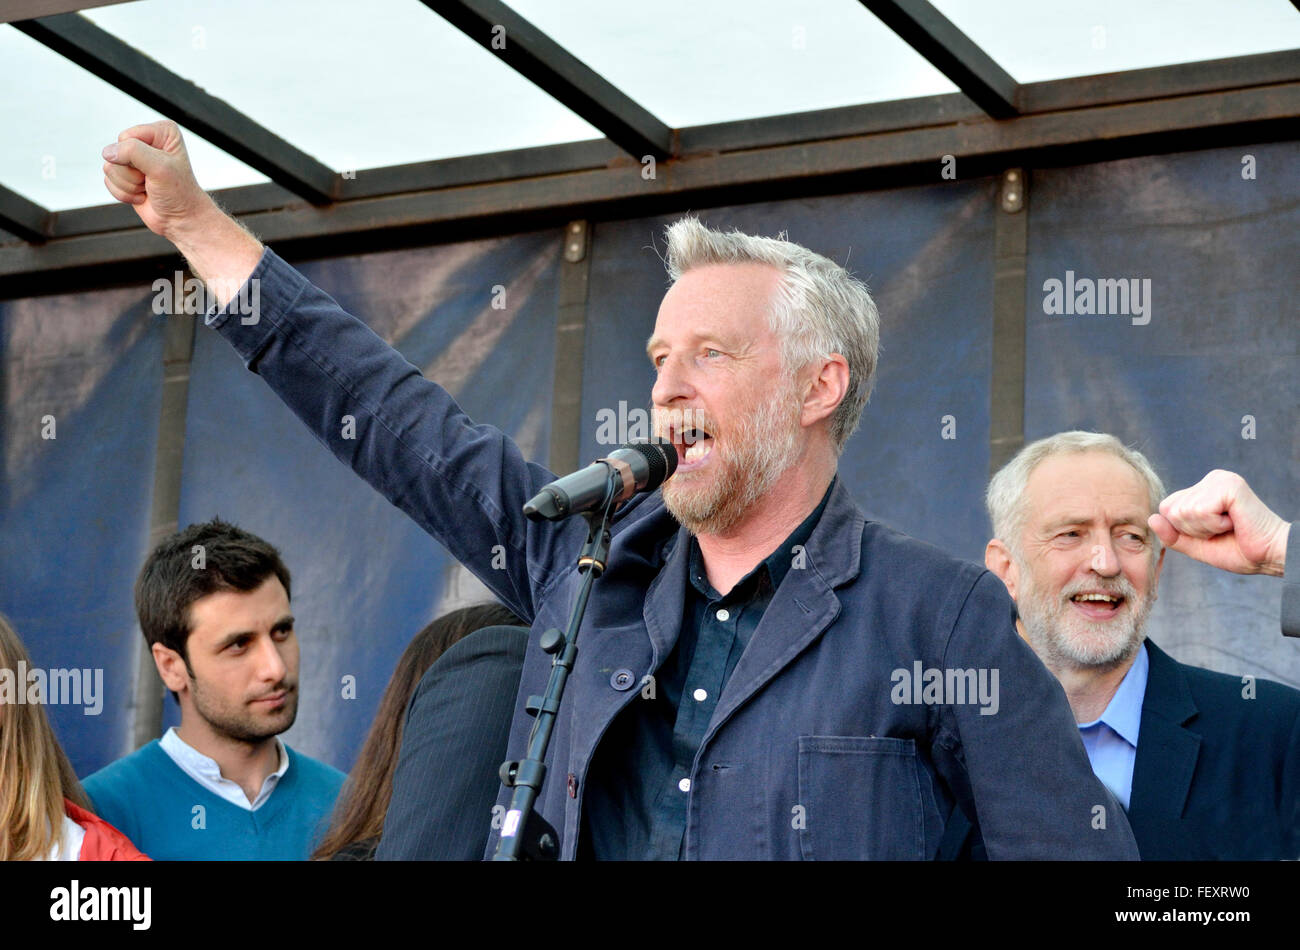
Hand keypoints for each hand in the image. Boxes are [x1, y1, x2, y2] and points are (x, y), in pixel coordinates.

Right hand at [102, 120, 213, 239]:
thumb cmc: (178, 193)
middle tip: (152, 180)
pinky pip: (108, 181)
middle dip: (132, 173)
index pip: (127, 137)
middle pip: (116, 152)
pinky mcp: (126, 175)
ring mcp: (135, 159)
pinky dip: (124, 193)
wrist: (180, 220)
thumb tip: (107, 152)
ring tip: (148, 188)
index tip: (158, 168)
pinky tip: (142, 195)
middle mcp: (147, 142)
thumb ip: (133, 151)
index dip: (137, 156)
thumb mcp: (160, 167)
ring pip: (110, 168)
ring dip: (129, 185)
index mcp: (162, 132)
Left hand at [1149, 470, 1288, 575]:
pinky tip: (1234, 521)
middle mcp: (1209, 480)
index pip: (1166, 509)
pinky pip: (1199, 510)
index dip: (1183, 530)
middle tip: (1221, 530)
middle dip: (1192, 530)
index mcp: (1201, 490)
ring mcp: (1219, 479)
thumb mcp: (1197, 546)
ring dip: (1205, 528)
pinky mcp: (1229, 485)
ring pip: (1183, 511)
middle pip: (1170, 509)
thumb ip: (1173, 535)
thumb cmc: (1238, 550)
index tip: (1211, 533)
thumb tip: (1150, 518)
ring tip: (1229, 526)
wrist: (1270, 556)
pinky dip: (1214, 525)